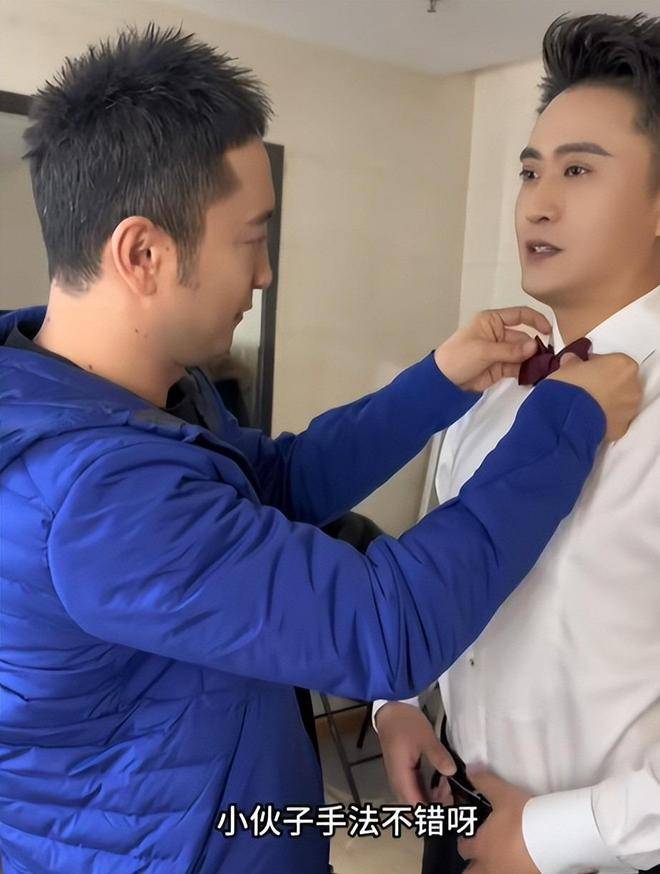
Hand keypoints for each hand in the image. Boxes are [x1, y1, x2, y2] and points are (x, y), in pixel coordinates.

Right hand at [375, 702, 455, 803]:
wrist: (390, 711)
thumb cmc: (406, 724)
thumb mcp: (425, 737)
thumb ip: (437, 756)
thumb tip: (452, 772)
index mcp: (402, 777)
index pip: (416, 807)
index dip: (433, 814)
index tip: (452, 812)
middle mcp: (399, 783)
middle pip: (416, 808)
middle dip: (436, 808)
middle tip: (454, 797)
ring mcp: (401, 779)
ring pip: (416, 800)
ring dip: (433, 800)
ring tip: (450, 789)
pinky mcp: (404, 774)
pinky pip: (416, 791)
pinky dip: (429, 792)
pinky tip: (442, 784)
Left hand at [434, 307, 551, 392]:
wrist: (443, 381)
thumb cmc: (459, 357)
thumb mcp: (483, 351)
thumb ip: (510, 350)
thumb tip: (535, 346)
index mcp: (492, 321)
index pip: (519, 315)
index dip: (536, 320)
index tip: (549, 331)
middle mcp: (498, 334)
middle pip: (524, 338)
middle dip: (536, 348)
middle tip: (549, 360)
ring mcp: (500, 352)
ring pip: (523, 354)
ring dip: (533, 361)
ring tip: (547, 369)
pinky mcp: (501, 368)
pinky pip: (518, 368)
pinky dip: (527, 372)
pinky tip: (537, 376)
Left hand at [457, 770, 539, 873]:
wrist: (554, 838)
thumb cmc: (522, 817)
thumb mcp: (502, 794)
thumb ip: (484, 781)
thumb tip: (470, 768)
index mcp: (481, 847)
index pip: (463, 849)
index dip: (464, 842)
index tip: (469, 836)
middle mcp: (491, 867)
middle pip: (471, 873)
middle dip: (473, 865)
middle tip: (481, 853)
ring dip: (491, 869)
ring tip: (502, 858)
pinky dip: (512, 870)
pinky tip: (520, 863)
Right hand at [548, 352, 640, 440]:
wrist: (564, 417)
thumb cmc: (569, 388)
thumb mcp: (567, 367)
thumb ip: (574, 362)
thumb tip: (571, 362)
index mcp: (622, 365)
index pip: (613, 360)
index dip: (598, 364)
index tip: (586, 369)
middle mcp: (632, 386)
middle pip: (622, 381)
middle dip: (606, 383)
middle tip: (587, 386)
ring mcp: (629, 408)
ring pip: (621, 401)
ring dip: (608, 401)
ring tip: (586, 404)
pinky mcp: (622, 426)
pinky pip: (615, 419)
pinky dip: (605, 418)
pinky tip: (588, 417)